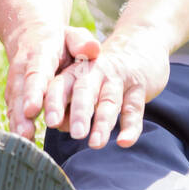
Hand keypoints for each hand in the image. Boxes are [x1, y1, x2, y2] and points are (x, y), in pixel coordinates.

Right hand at [5, 24, 101, 139]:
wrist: (31, 36)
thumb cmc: (60, 41)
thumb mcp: (73, 35)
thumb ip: (82, 42)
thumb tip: (93, 48)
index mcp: (39, 54)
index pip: (36, 73)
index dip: (33, 91)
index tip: (33, 108)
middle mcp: (22, 69)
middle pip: (20, 93)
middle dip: (22, 114)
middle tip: (26, 132)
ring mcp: (15, 83)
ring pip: (14, 104)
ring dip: (17, 123)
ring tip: (24, 141)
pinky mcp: (14, 96)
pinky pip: (13, 111)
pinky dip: (16, 127)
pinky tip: (23, 144)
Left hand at [46, 29, 169, 148]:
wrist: (138, 45)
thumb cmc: (99, 74)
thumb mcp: (81, 80)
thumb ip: (67, 102)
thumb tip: (59, 126)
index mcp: (75, 71)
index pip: (60, 85)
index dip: (54, 103)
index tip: (50, 123)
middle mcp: (95, 72)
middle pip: (85, 90)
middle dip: (80, 112)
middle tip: (75, 134)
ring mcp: (118, 78)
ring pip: (110, 101)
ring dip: (103, 122)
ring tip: (95, 144)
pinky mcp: (139, 87)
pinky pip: (135, 108)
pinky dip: (131, 127)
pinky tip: (125, 142)